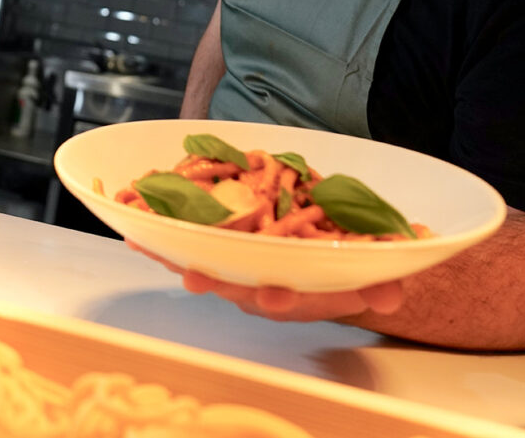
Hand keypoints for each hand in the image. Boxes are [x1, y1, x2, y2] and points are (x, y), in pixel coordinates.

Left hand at [129, 241, 404, 321]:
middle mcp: (257, 286)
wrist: (326, 263)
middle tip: (194, 276)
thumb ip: (382, 283)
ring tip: (144, 241)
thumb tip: (393, 293)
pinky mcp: (216, 251)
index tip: (274, 295)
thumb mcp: (369, 275)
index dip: (277, 297)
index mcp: (294, 291)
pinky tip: (132, 227)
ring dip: (172, 255)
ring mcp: (233, 270)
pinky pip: (184, 244)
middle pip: (232, 285)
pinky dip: (160, 237)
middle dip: (212, 279)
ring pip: (201, 263)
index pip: (284, 297)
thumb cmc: (343, 267)